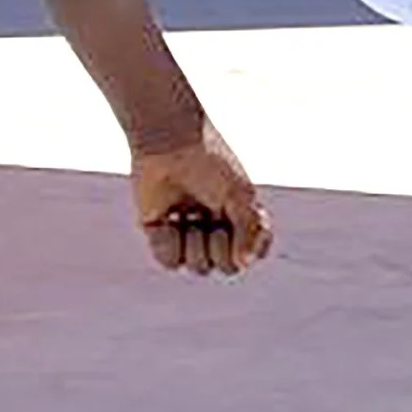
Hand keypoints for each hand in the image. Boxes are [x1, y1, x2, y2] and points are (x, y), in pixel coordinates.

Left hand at [129, 125, 272, 276]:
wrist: (169, 144)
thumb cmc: (210, 165)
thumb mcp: (240, 196)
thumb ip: (249, 231)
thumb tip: (243, 264)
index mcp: (239, 219)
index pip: (252, 254)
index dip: (249, 246)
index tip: (241, 218)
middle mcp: (215, 229)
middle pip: (225, 266)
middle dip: (219, 245)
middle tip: (209, 216)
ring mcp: (187, 233)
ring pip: (198, 267)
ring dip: (194, 242)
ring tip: (187, 214)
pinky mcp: (159, 233)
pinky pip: (169, 261)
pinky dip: (168, 242)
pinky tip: (166, 218)